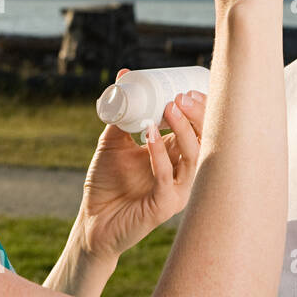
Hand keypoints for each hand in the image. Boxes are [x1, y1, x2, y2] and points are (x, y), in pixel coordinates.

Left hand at [76, 69, 207, 260]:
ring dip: (183, 130)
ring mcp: (176, 190)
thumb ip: (122, 113)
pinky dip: (160, 154)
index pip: (197, 129)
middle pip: (204, 140)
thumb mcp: (114, 141)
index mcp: (174, 155)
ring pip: (193, 157)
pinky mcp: (164, 206)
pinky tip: (149, 135)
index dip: (197, 109)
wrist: (91, 221)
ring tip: (170, 108)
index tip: (184, 88)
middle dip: (197, 115)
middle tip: (181, 96)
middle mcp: (181, 172)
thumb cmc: (106, 183)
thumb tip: (124, 75)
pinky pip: (168, 178)